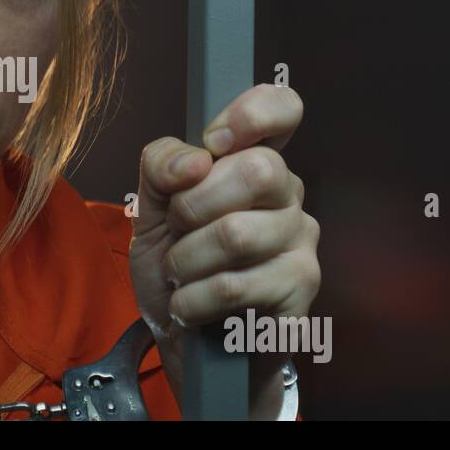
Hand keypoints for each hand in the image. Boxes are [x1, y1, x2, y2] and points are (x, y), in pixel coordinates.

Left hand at [128, 83, 319, 418]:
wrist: (183, 342)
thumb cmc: (174, 268)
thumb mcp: (148, 211)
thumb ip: (159, 167)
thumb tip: (195, 160)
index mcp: (254, 161)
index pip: (282, 108)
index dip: (252, 113)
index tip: (215, 142)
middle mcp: (288, 194)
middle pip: (257, 169)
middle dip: (192, 206)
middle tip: (177, 232)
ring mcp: (301, 242)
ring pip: (236, 233)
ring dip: (185, 261)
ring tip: (180, 276)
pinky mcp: (300, 291)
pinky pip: (234, 286)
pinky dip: (193, 299)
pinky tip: (191, 306)